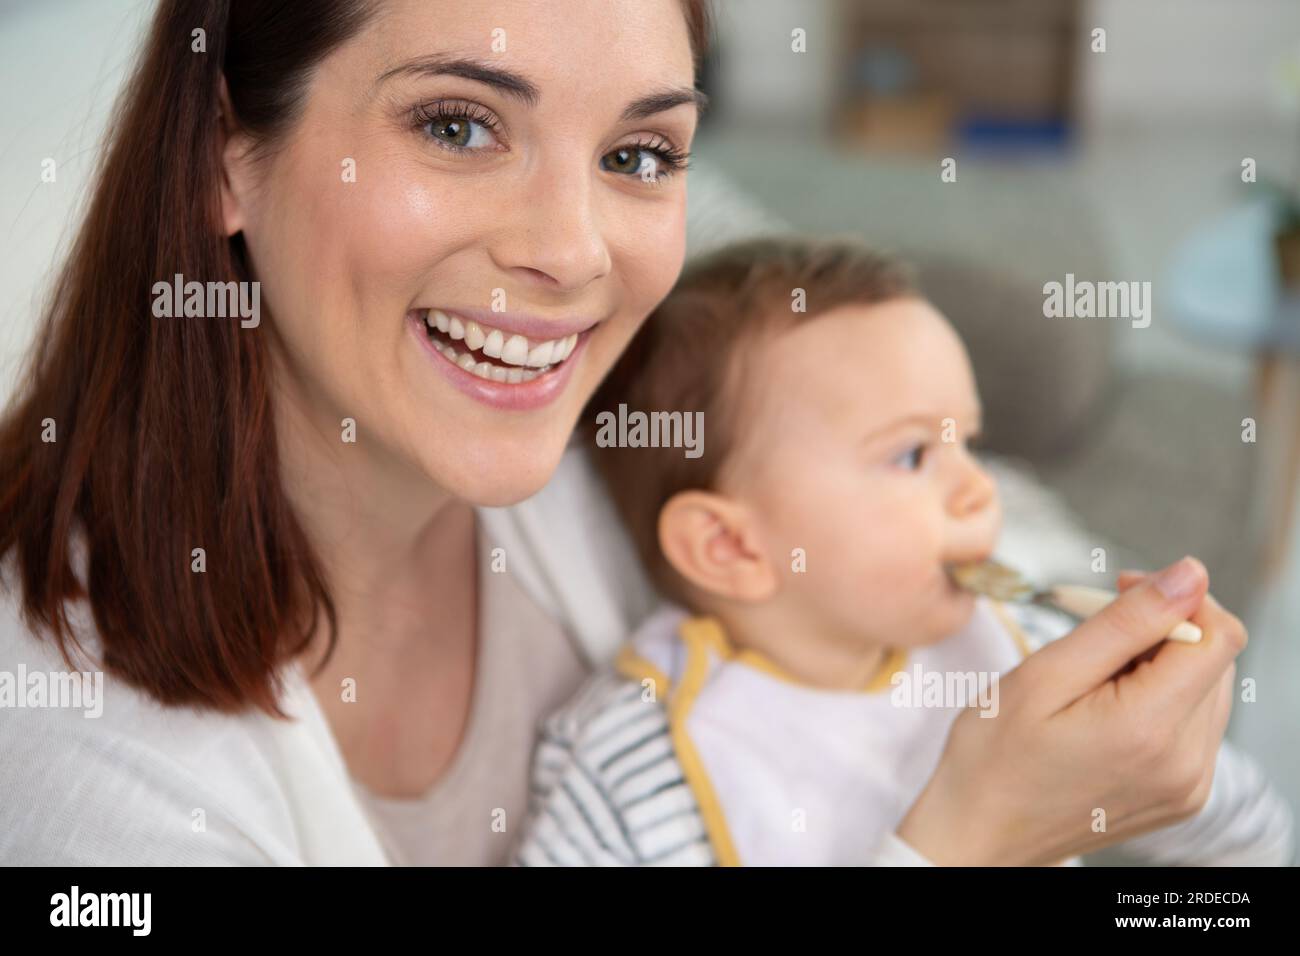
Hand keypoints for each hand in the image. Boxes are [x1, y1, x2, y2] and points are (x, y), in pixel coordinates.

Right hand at [895, 556, 1244, 865]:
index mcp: (1151, 729)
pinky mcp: (1182, 795)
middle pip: (1215, 660)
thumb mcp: (1046, 673)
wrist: (979, 833)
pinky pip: (1194, 725)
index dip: (1176, 597)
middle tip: (1094, 631)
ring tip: (1093, 675)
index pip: (1217, 636)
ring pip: (1206, 689)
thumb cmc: (994, 754)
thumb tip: (1189, 574)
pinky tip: (1106, 707)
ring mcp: (1189, 785)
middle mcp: (1186, 763)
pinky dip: (1159, 700)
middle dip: (1163, 629)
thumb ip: (1124, 622)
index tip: (1121, 590)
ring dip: (1160, 665)